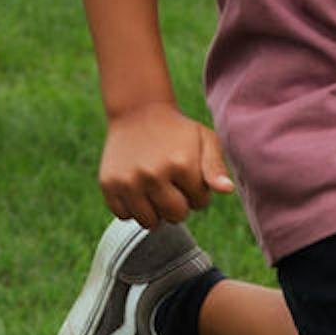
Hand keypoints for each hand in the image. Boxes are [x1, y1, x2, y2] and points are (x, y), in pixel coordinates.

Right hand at [100, 102, 235, 229]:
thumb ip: (216, 166)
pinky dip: (132, 207)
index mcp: (181, 164)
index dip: (197, 190)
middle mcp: (153, 174)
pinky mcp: (108, 184)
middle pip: (175, 217)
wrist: (138, 112)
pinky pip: (124, 216)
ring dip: (155, 210)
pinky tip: (137, 187)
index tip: (188, 173)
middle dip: (179, 205)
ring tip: (155, 187)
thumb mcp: (204, 139)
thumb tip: (226, 190)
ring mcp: (128, 181)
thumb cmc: (178, 131)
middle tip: (172, 183)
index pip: (200, 203)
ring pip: (149, 222)